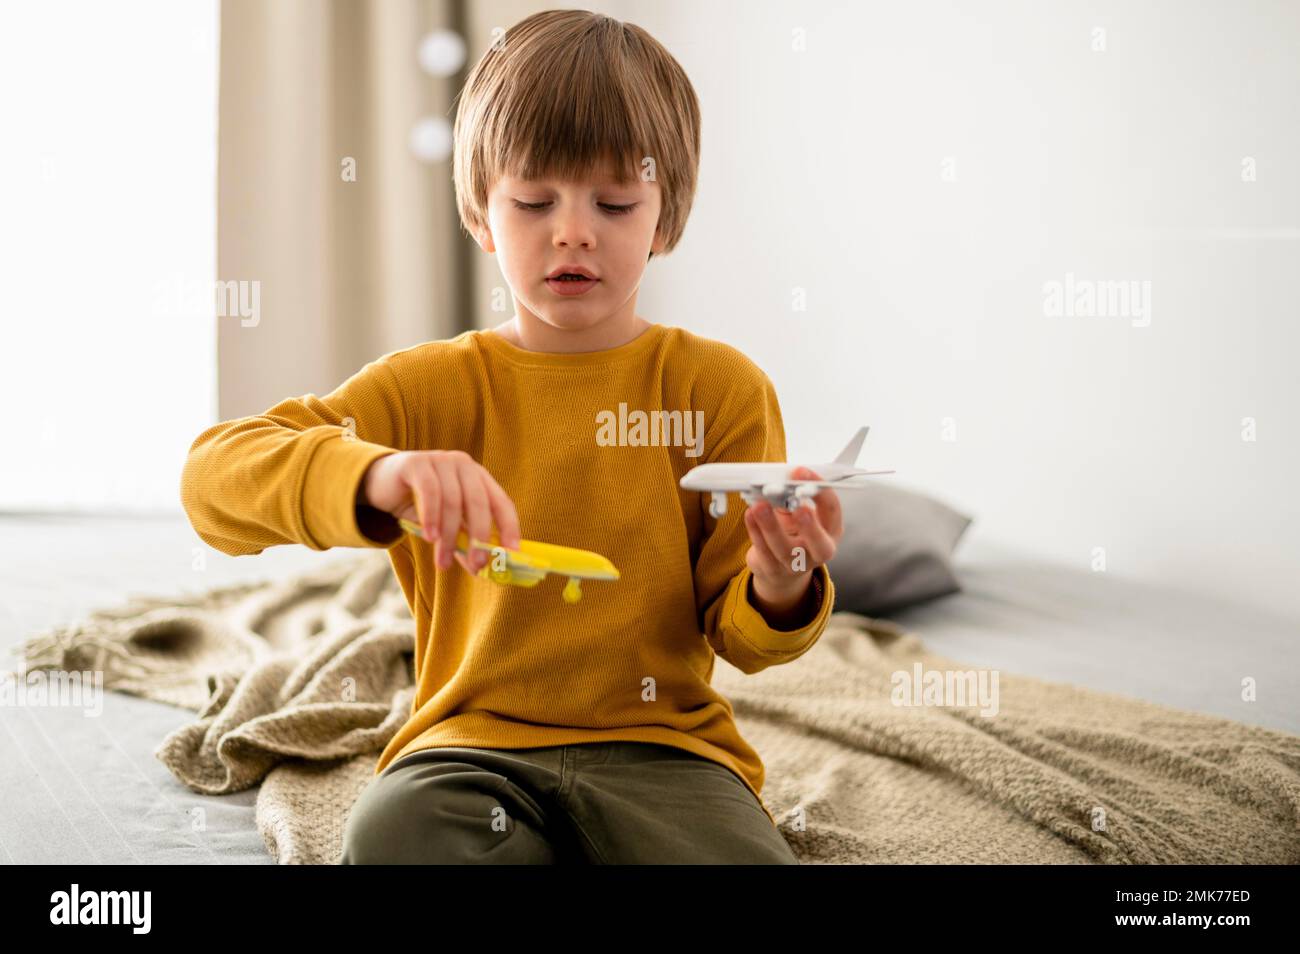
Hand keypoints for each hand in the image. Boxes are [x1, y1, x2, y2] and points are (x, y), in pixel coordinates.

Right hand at [360, 450, 520, 573]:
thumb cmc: (418, 504)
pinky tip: (430, 538)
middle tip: (477, 565)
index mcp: (478, 478)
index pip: (501, 502)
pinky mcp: (417, 463)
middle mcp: (464, 465)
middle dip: (479, 537)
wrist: (379, 484)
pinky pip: (430, 492)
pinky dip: (432, 517)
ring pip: (453, 502)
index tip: (511, 553)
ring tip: (442, 562)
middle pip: (479, 503)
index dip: (509, 527)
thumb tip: (479, 569)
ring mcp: (441, 460)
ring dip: (449, 536)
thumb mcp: (444, 525)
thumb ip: (462, 542)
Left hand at [742, 466, 842, 623]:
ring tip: (759, 506)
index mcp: (830, 531)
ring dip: (771, 526)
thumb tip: (778, 479)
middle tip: (799, 506)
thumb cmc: (793, 531)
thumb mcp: (798, 511)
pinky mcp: (773, 570)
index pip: (832, 510)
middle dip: (810, 526)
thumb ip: (791, 496)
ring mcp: (796, 565)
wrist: (781, 567)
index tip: (802, 472)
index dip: (820, 490)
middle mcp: (818, 551)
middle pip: (820, 545)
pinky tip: (750, 515)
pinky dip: (755, 531)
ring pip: (785, 549)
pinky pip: (763, 552)